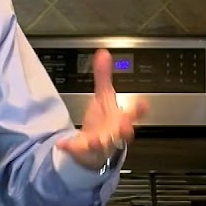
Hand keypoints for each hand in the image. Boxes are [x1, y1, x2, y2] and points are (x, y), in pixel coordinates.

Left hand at [55, 49, 148, 170]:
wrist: (93, 147)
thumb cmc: (104, 121)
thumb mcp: (103, 97)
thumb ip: (104, 77)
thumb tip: (103, 53)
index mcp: (120, 120)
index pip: (134, 115)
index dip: (140, 110)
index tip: (144, 104)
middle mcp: (113, 134)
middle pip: (122, 133)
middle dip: (124, 129)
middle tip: (125, 124)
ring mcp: (100, 144)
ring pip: (102, 146)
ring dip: (99, 142)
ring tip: (94, 140)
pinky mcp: (85, 152)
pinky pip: (78, 151)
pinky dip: (70, 148)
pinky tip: (61, 144)